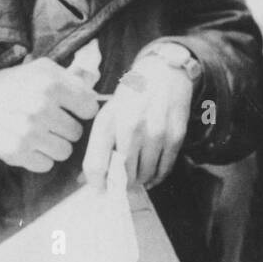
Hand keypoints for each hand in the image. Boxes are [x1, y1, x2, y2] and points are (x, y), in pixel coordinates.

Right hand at [0, 57, 99, 172]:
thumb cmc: (16, 85)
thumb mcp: (43, 69)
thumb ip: (73, 77)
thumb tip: (97, 87)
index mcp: (51, 84)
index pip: (90, 108)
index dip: (82, 109)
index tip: (71, 108)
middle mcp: (40, 107)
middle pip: (77, 132)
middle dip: (66, 128)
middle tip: (50, 121)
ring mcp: (28, 132)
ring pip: (65, 151)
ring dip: (55, 145)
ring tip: (40, 133)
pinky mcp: (16, 152)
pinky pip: (46, 165)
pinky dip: (40, 158)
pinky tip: (29, 144)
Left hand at [82, 52, 194, 190]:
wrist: (164, 72)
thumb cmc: (132, 97)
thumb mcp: (109, 114)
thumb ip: (98, 146)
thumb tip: (87, 182)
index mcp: (108, 120)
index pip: (96, 165)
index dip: (97, 184)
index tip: (102, 188)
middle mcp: (130, 126)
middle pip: (123, 175)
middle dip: (123, 184)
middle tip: (124, 184)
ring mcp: (155, 131)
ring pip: (145, 175)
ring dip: (141, 181)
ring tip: (139, 178)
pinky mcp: (175, 134)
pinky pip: (165, 168)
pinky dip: (158, 176)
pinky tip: (153, 173)